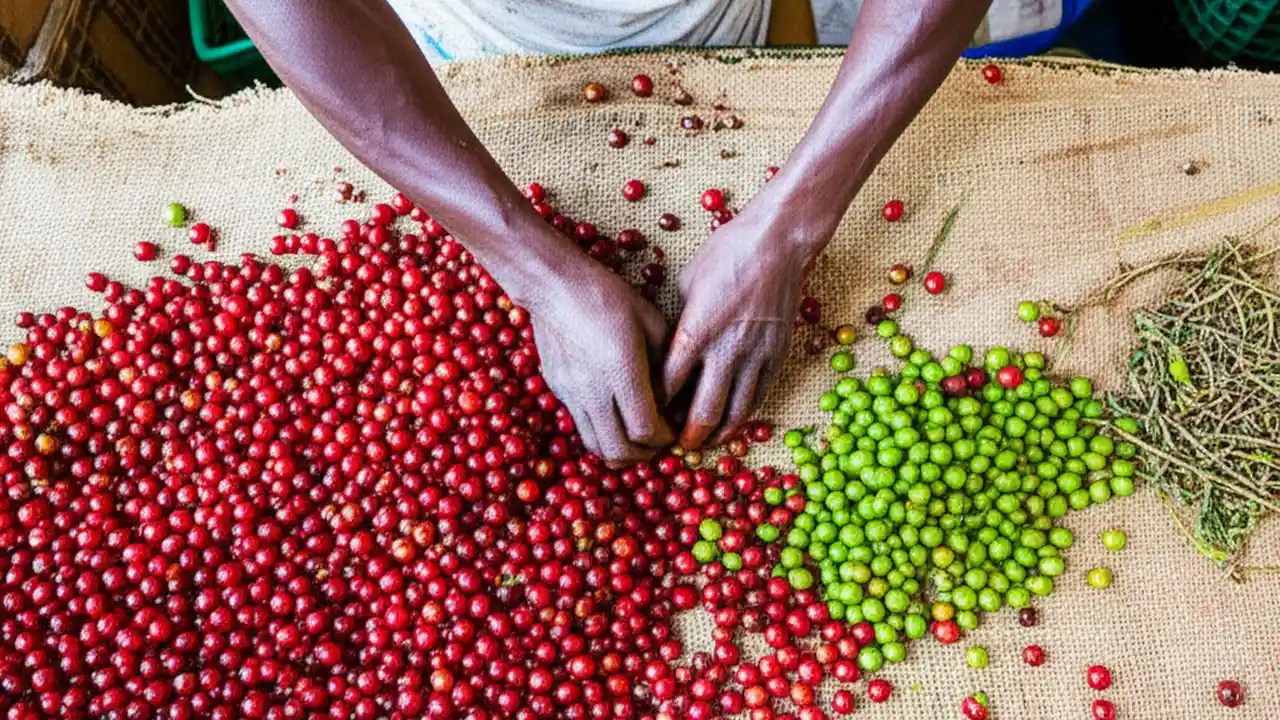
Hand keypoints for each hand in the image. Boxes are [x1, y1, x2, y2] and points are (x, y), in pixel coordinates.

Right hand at [528, 259, 673, 465]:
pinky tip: (614, 418)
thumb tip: (671, 400)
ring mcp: (571, 394)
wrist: (554, 286)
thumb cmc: (609, 297)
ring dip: (620, 451)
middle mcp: (593, 390)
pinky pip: (582, 427)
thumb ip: (666, 365)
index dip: (663, 439)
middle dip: (644, 455)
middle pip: (619, 449)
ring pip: (596, 446)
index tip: (673, 431)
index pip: (645, 429)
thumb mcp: (651, 322)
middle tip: (657, 443)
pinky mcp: (558, 391)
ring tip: (635, 439)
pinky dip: (601, 433)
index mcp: (621, 370)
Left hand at [664, 202, 818, 448]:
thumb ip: (677, 325)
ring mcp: (756, 355)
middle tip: (676, 446)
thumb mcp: (686, 286)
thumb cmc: (725, 255)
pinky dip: (745, 415)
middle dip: (687, 436)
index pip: (668, 386)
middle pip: (702, 411)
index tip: (649, 417)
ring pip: (735, 411)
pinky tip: (732, 422)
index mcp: (695, 332)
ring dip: (717, 433)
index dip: (657, 408)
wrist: (776, 242)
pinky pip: (760, 396)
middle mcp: (725, 350)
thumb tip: (666, 354)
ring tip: (705, 443)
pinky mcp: (778, 354)